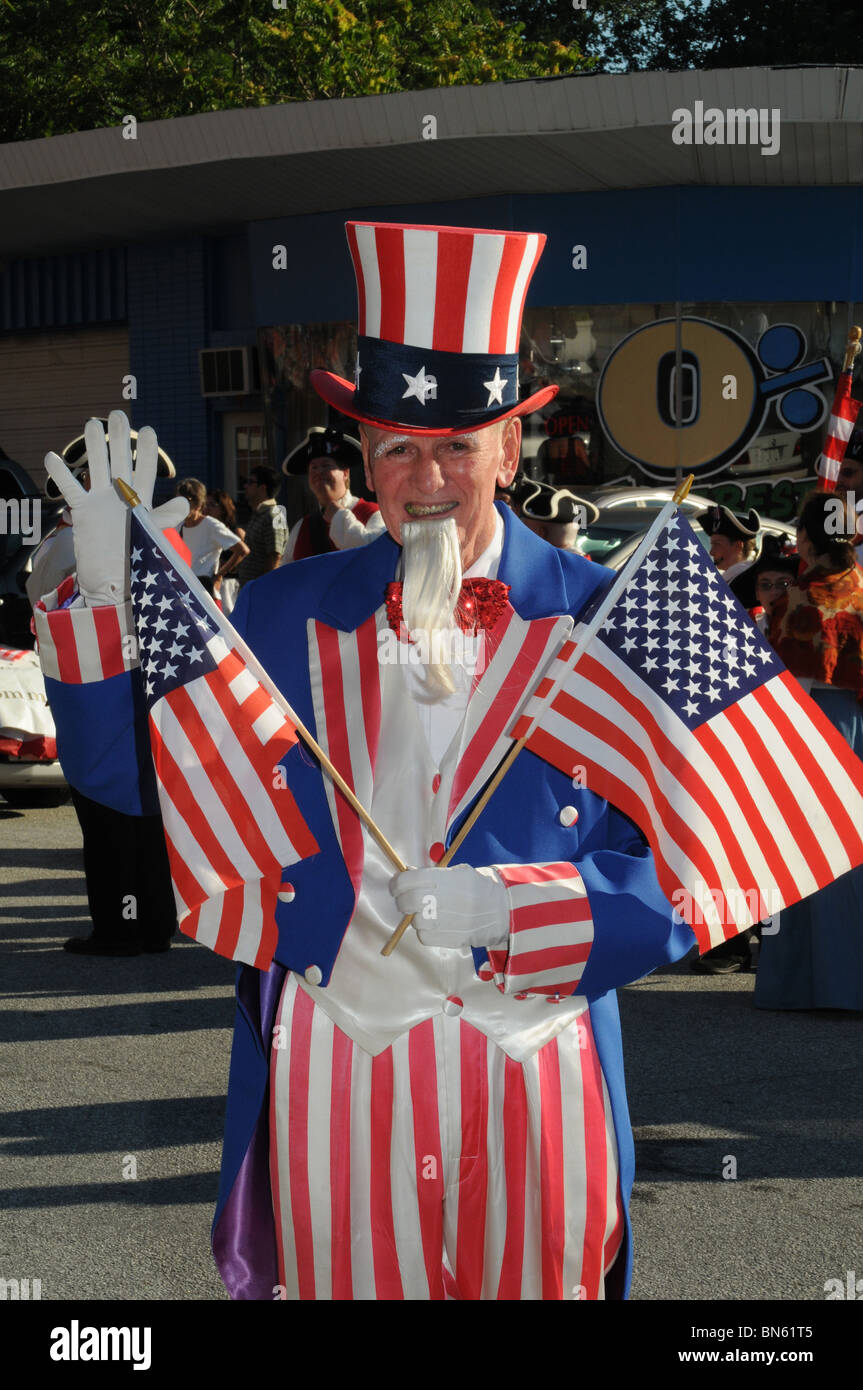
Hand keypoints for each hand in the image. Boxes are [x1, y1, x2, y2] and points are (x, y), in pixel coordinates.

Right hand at [43, 411, 188, 606]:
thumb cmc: (136, 560)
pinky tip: (53, 457)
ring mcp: (100, 502)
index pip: (145, 470)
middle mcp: (119, 497)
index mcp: (140, 500)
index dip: (147, 451)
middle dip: (119, 439)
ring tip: (92, 424)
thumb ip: (165, 516)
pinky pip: (71, 489)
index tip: (149, 430)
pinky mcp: (82, 512)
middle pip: (119, 461)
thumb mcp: (153, 535)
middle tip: (117, 415)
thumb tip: (183, 502)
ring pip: (95, 468)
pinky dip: (61, 475)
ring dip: (93, 447)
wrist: (113, 582)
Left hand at [389, 864, 509, 949]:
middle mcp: (445, 899)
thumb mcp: (458, 872)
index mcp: (446, 879)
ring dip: (415, 917)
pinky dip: (424, 932)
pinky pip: (424, 937)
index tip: (396, 886)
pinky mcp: (451, 939)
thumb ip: (433, 874)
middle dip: (402, 901)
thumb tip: (408, 873)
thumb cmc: (478, 887)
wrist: (503, 910)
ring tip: (426, 913)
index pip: (408, 880)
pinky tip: (434, 925)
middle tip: (405, 901)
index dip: (397, 883)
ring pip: (415, 921)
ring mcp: (448, 921)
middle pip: (408, 901)